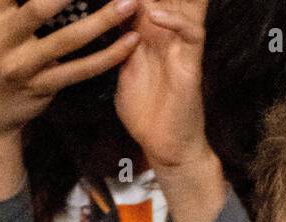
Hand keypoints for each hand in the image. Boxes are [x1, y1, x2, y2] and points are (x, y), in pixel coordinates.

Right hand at [0, 0, 140, 201]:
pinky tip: (130, 42)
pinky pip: (82, 70)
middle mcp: (3, 38)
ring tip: (130, 4)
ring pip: (69, 39)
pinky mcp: (43, 87)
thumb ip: (11, 2)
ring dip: (103, 20)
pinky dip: (109, 56)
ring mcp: (24, 66)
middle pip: (40, 7)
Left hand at [114, 0, 212, 169]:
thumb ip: (114, 46)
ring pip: (186, 5)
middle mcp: (166, 35)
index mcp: (146, 34)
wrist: (164, 145)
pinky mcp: (191, 64)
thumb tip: (92, 27)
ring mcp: (180, 47)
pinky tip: (155, 17)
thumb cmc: (144, 113)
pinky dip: (175, 21)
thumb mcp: (122, 69)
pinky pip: (192, 33)